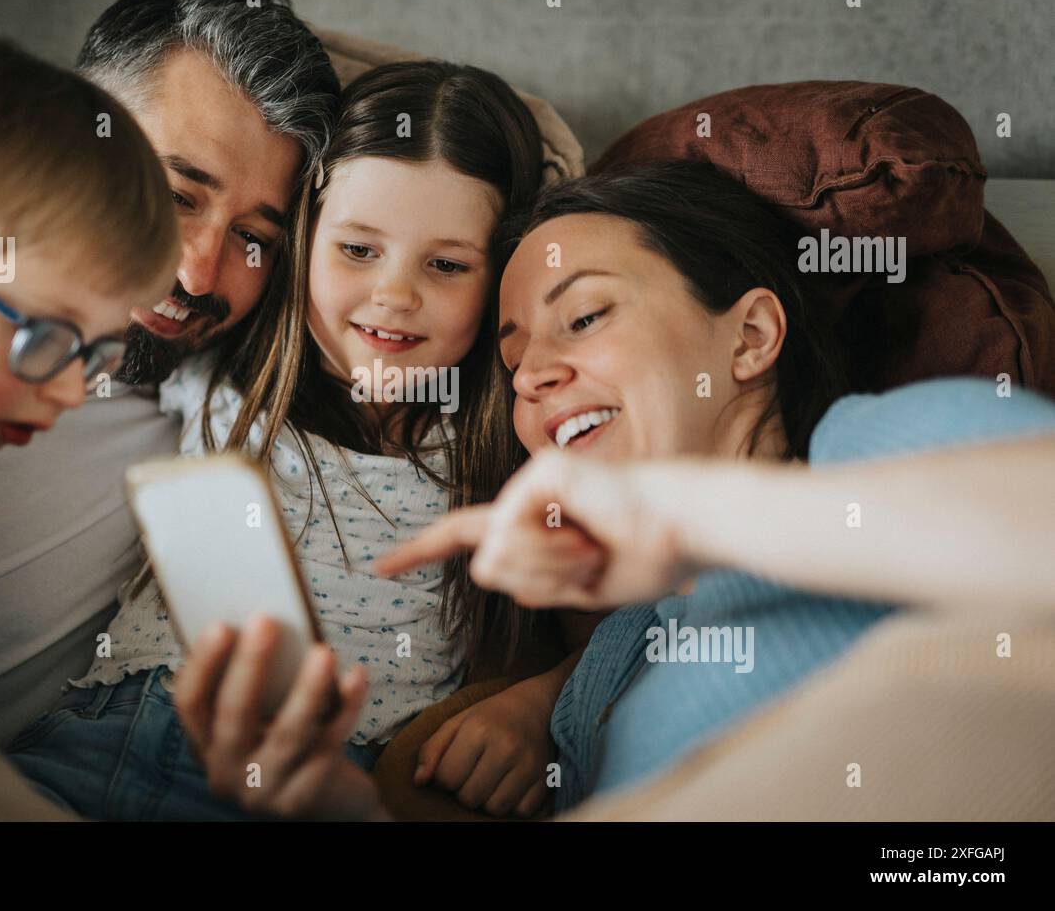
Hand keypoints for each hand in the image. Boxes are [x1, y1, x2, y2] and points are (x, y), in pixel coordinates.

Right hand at [173, 615, 390, 819]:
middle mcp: (224, 770)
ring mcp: (262, 790)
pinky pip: (328, 746)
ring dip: (307, 689)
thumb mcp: (261, 717)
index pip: (191, 702)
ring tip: (323, 653)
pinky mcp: (301, 799)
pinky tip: (357, 677)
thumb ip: (259, 682)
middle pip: (233, 714)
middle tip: (267, 621)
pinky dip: (347, 709)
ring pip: (287, 735)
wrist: (325, 800)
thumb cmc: (288, 739)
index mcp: (205, 741)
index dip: (202, 663)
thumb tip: (271, 624)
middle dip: (251, 665)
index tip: (221, 624)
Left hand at [377, 449, 698, 608]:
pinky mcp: (541, 473)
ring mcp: (532, 482)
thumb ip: (538, 583)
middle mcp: (526, 500)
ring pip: (497, 559)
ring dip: (550, 571)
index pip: (464, 538)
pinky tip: (588, 535)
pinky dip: (553, 552)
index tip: (381, 567)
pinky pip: (514, 535)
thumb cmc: (646, 558)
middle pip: (488, 567)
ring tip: (593, 548)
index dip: (421, 552)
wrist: (682, 533)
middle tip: (589, 567)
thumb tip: (499, 577)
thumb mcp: (583, 589)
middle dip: (537, 584)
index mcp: (534, 527)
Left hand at [416, 675, 559, 817]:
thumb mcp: (459, 721)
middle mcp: (505, 747)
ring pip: (494, 809)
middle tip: (474, 772)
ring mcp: (529, 765)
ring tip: (491, 780)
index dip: (445, 777)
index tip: (455, 765)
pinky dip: (513, 804)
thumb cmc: (493, 715)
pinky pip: (521, 811)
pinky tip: (511, 784)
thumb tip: (419, 781)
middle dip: (465, 790)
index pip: (446, 778)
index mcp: (478, 729)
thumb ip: (433, 749)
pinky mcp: (546, 779)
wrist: (540, 705)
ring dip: (487, 800)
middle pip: (469, 797)